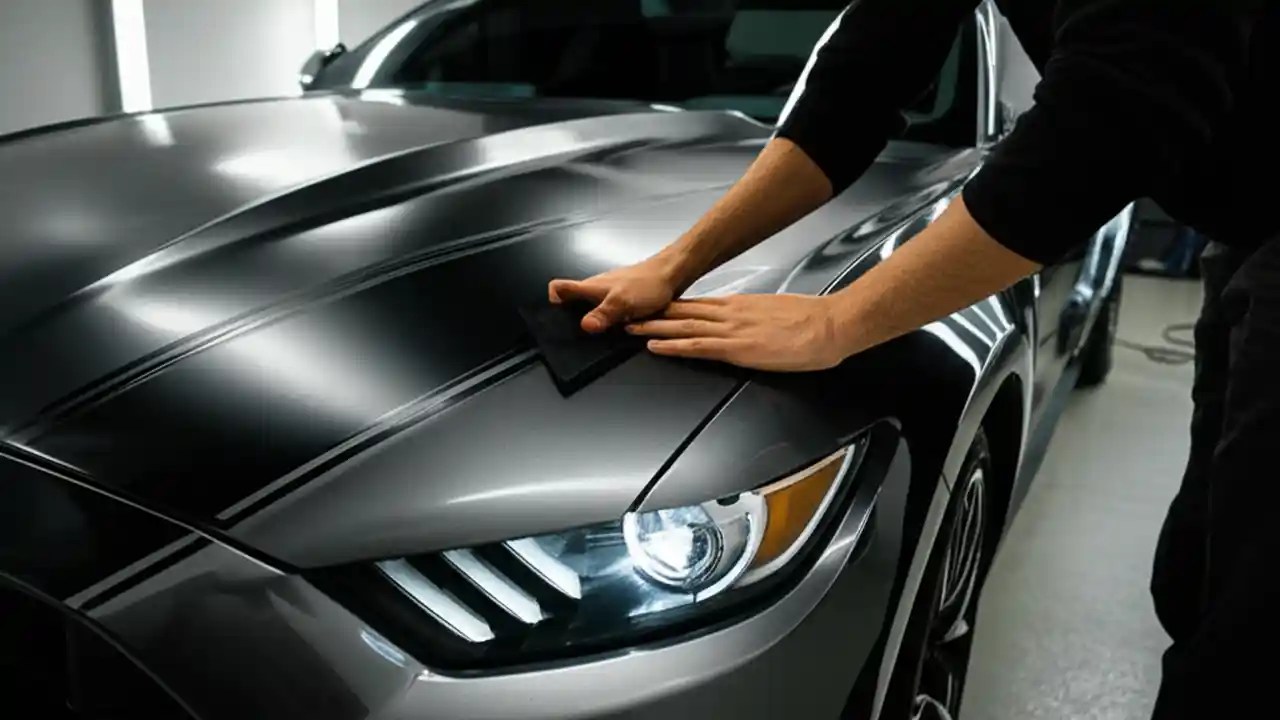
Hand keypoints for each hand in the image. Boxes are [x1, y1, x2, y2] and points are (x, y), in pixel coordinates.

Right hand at [549, 257, 680, 333]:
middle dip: (572, 317)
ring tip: (601, 335)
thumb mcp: (623, 302)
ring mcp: (610, 293)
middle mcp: (597, 289)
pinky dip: (611, 320)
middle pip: (574, 301)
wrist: (674, 273)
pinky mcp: (624, 299)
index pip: (559, 287)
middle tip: (579, 334)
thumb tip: (584, 325)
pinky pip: (609, 311)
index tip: (555, 317)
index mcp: (591, 287)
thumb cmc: (649, 282)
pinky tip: (621, 329)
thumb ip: (603, 314)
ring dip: (595, 320)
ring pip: (592, 306)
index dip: (552, 300)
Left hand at [626, 294, 847, 371]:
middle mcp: (730, 313)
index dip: (671, 308)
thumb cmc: (812, 322)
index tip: (651, 308)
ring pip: (682, 326)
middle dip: (653, 316)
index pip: (697, 306)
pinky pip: (697, 345)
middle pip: (682, 312)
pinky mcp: (737, 347)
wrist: (831, 324)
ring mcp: (732, 329)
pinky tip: (654, 348)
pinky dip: (673, 346)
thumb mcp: (777, 315)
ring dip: (653, 329)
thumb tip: (749, 327)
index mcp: (740, 306)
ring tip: (629, 330)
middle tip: (627, 316)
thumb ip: (757, 320)